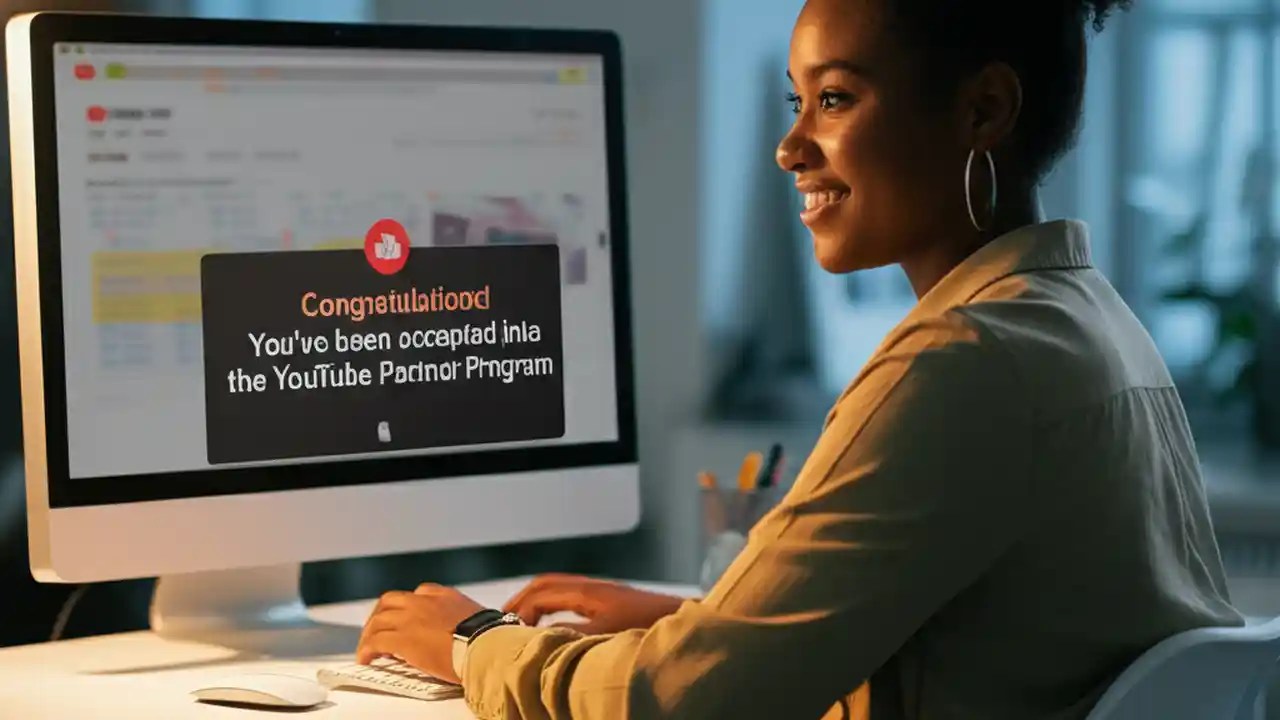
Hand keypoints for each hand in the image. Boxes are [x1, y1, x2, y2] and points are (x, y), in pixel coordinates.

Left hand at [356, 583, 483, 683]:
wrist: (486, 647)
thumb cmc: (488, 638)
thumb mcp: (478, 619)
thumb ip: (463, 621)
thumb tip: (462, 634)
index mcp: (444, 595)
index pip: (418, 594)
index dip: (407, 607)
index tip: (406, 619)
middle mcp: (424, 601)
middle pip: (390, 601)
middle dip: (380, 615)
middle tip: (377, 630)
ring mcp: (410, 618)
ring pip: (378, 620)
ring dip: (370, 633)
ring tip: (368, 648)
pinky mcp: (402, 638)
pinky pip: (375, 642)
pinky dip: (367, 650)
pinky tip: (366, 659)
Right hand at [503, 574, 686, 633]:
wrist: (680, 620)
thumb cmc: (647, 626)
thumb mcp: (606, 634)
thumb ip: (572, 634)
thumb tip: (540, 636)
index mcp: (587, 592)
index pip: (542, 594)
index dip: (521, 611)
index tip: (510, 632)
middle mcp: (591, 587)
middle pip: (546, 584)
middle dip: (522, 599)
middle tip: (503, 618)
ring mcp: (601, 592)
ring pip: (558, 588)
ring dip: (537, 601)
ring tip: (522, 621)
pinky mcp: (610, 601)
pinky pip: (571, 596)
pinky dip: (553, 606)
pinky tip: (553, 625)